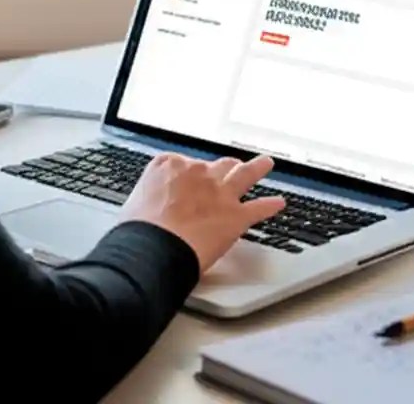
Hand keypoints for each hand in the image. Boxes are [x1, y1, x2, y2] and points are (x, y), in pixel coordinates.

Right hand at [121, 154, 285, 271]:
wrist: (152, 248)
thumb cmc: (138, 231)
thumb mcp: (134, 203)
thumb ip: (151, 198)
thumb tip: (150, 209)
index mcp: (170, 166)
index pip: (185, 164)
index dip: (188, 176)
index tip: (189, 182)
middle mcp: (198, 174)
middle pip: (217, 165)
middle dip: (224, 168)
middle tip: (229, 168)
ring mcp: (220, 192)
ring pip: (245, 174)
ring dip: (257, 168)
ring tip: (266, 164)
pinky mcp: (235, 215)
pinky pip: (259, 208)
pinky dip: (270, 206)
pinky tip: (278, 203)